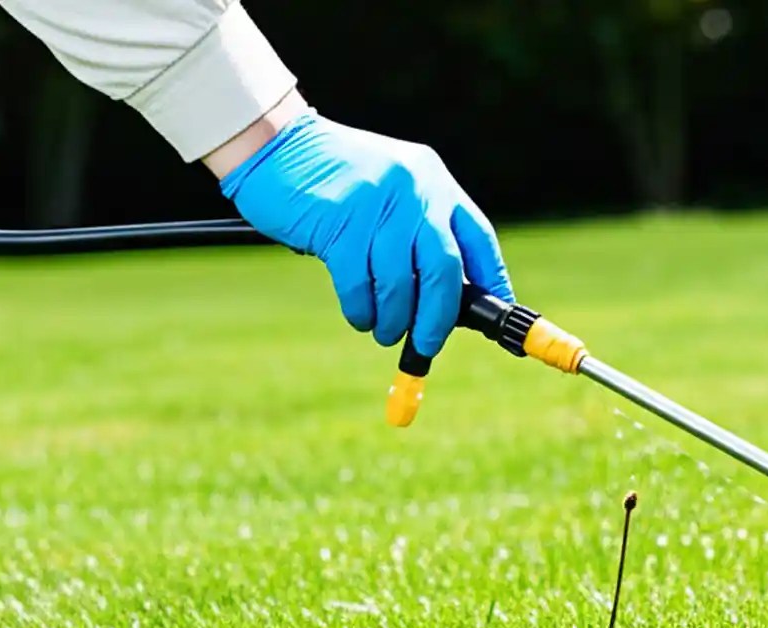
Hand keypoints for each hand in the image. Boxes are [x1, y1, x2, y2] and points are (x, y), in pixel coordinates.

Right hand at [219, 110, 514, 358]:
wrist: (276, 144)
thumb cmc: (334, 180)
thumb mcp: (391, 190)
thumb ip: (419, 231)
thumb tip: (446, 300)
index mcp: (434, 179)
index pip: (477, 238)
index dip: (491, 281)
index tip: (490, 316)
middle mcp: (413, 188)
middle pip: (444, 269)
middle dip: (438, 318)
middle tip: (427, 343)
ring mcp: (377, 203)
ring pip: (400, 284)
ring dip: (393, 320)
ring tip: (384, 330)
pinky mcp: (339, 221)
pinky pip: (360, 285)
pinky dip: (362, 311)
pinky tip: (360, 315)